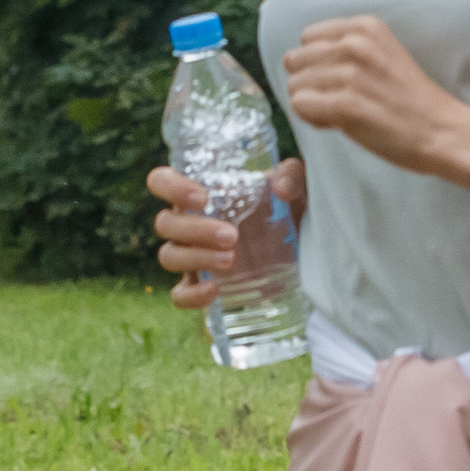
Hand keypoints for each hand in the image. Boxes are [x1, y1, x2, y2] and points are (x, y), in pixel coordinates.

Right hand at [149, 156, 300, 311]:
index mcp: (202, 194)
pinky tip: (214, 291)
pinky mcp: (204, 285)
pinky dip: (190, 295)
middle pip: (166, 223)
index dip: (171, 187)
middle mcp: (190, 223)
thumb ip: (293, 176)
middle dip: (195, 229)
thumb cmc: (291, 211)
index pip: (163, 181)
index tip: (202, 197)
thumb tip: (281, 187)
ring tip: (231, 259)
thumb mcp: (299, 188)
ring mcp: (194, 256)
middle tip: (232, 236)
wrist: (306, 251)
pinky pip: (179, 294)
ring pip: (168, 256)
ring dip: (195, 258)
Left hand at [275, 16, 469, 173]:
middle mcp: (356, 44)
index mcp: (365, 27)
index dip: (318, 62)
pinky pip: (300, 106)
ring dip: (313, 104)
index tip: (342, 81)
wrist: (441, 131)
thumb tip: (289, 59)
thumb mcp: (382, 54)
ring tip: (343, 114)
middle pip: (297, 61)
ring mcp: (351, 74)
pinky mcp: (346, 104)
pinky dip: (314, 119)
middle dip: (311, 84)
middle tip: (341, 101)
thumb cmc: (410, 99)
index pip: (309, 38)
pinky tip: (338, 124)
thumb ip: (343, 50)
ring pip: (295, 86)